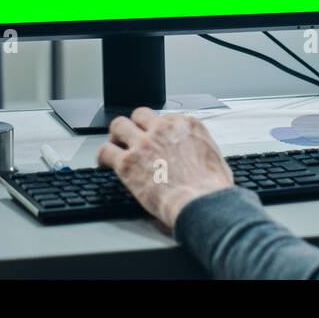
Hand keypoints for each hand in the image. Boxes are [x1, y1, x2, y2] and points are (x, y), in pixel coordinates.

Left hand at [97, 108, 233, 228]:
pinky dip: (102, 157)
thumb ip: (202, 148)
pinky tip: (104, 163)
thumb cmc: (212, 188)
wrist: (201, 203)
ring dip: (116, 135)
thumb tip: (199, 155)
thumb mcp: (216, 158)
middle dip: (136, 125)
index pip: (164, 117)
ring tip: (115, 146)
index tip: (156, 139)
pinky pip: (105, 151)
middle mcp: (163, 129)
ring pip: (118, 125)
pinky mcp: (127, 163)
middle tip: (133, 138)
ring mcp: (143, 144)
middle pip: (140, 114)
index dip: (158, 130)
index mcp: (186, 125)